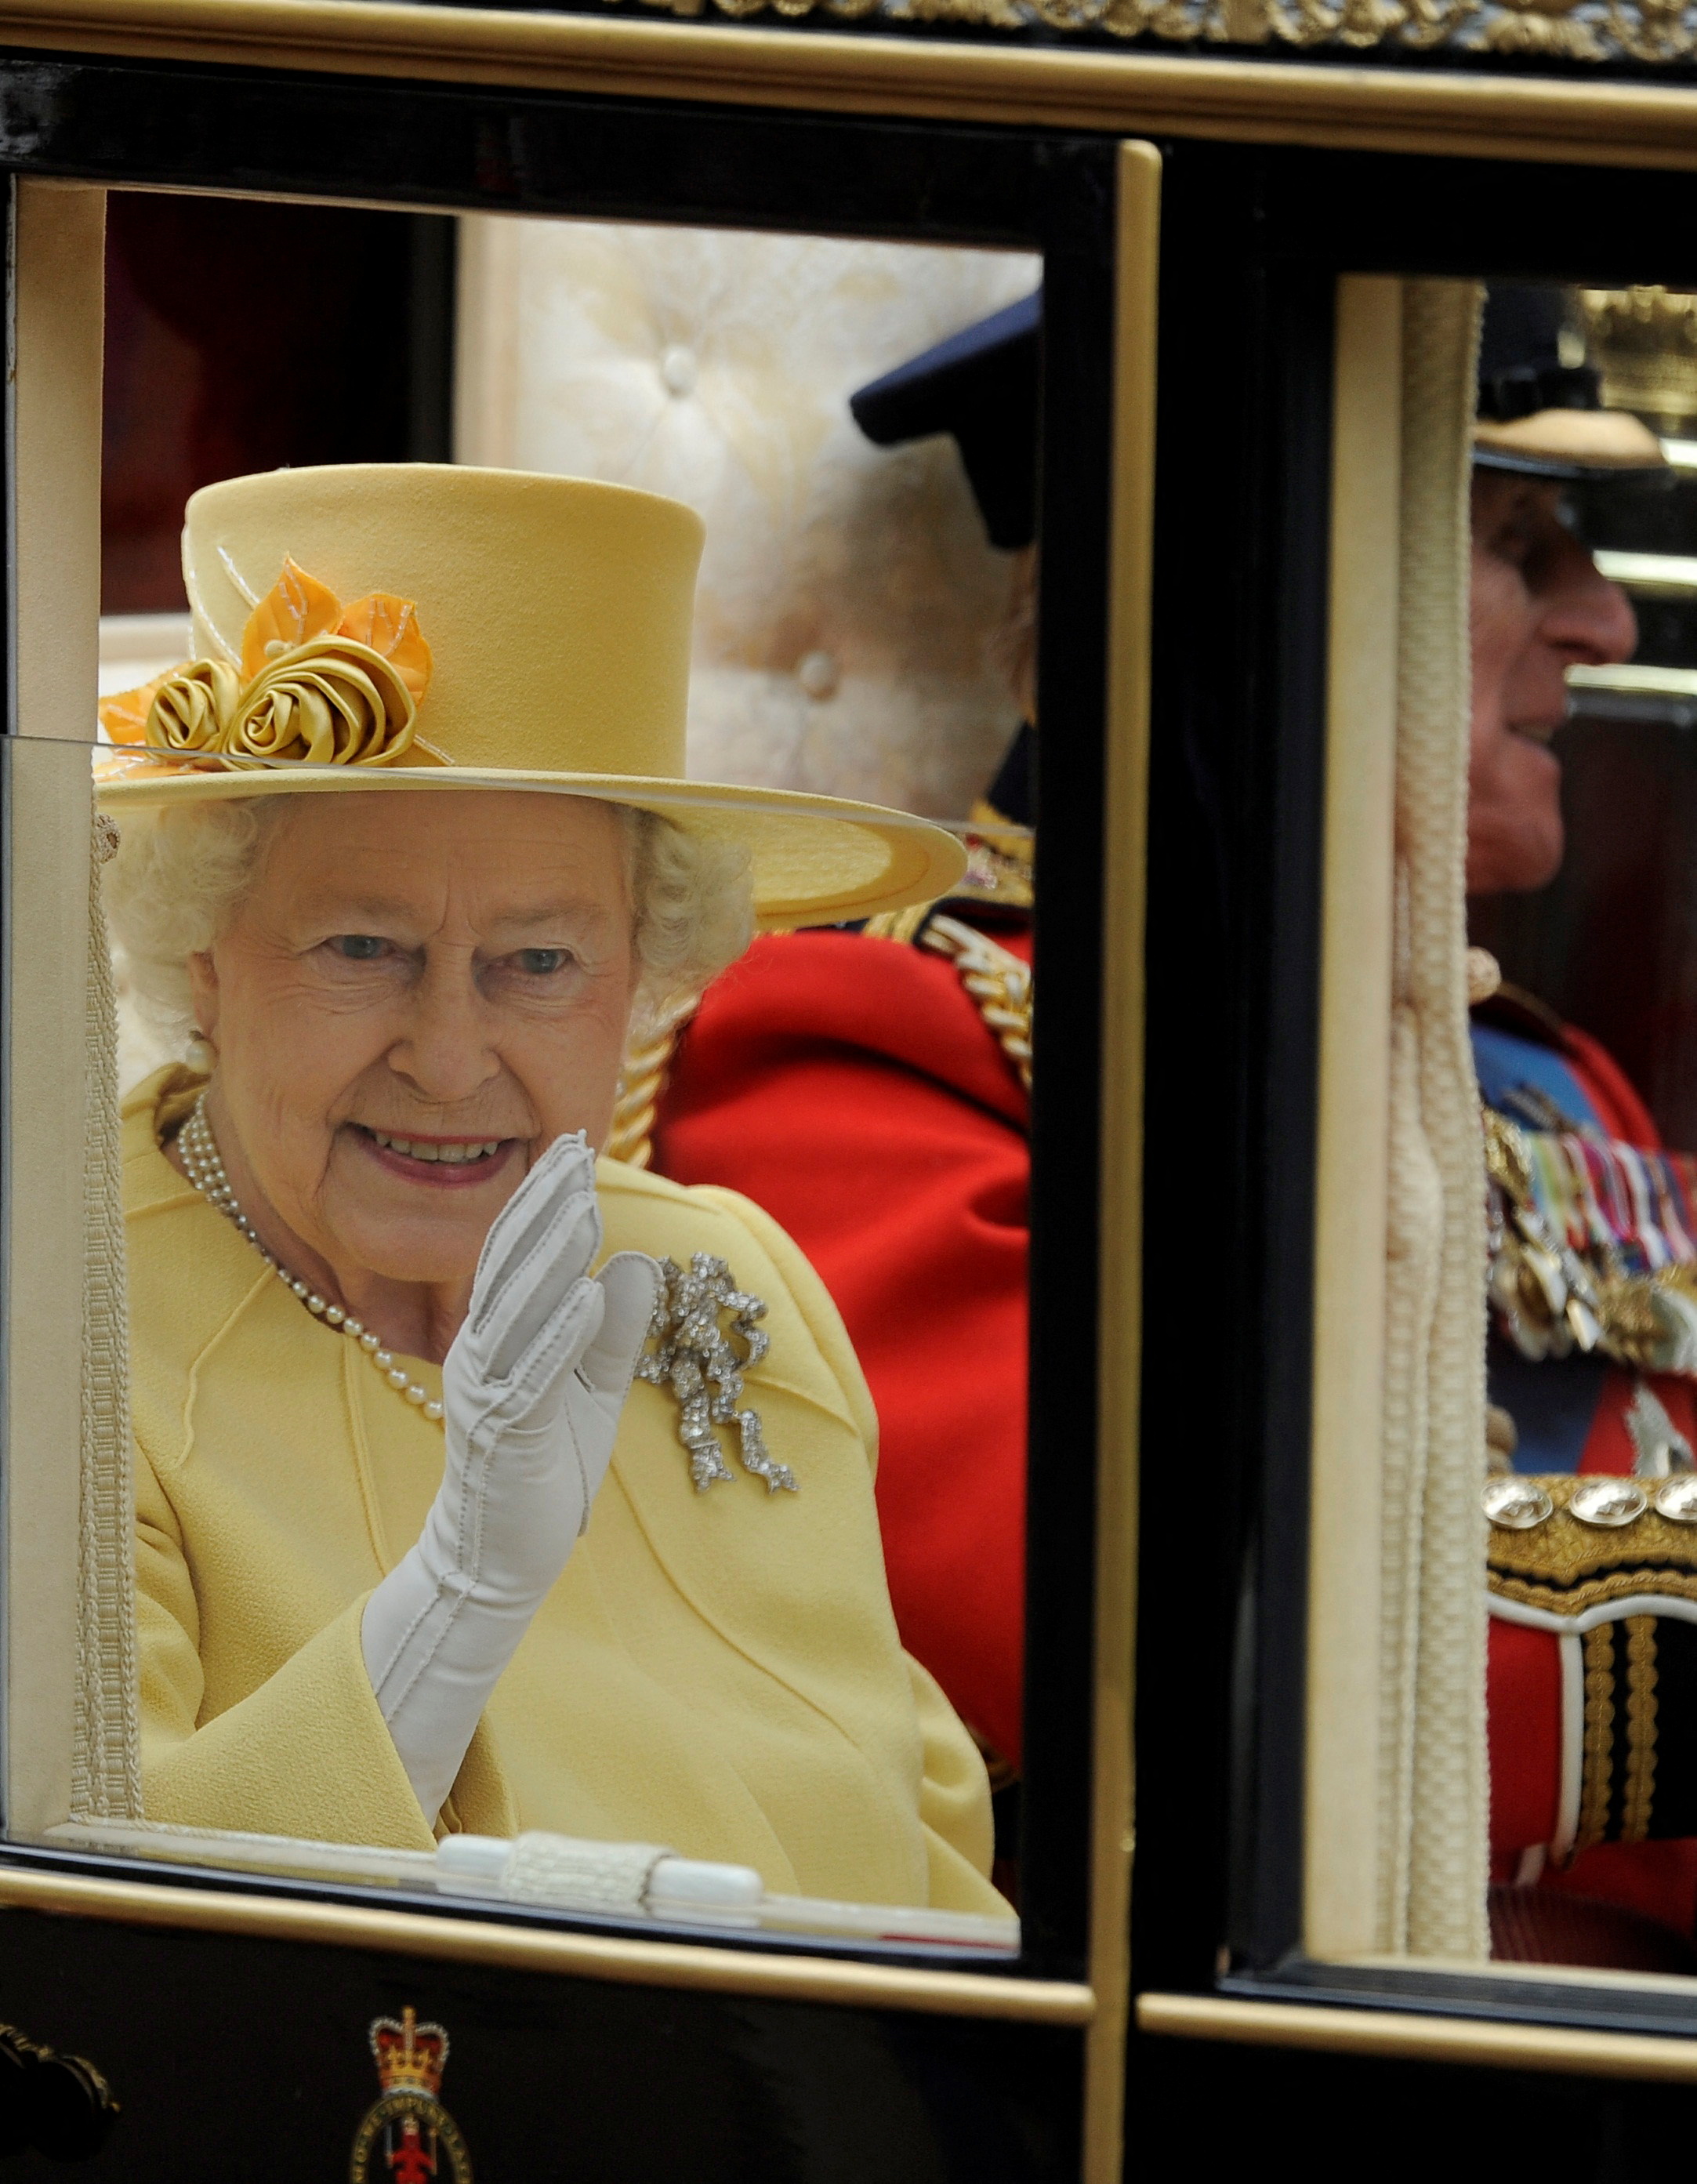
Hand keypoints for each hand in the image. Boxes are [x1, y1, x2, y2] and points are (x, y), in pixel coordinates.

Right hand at [361, 1133, 659, 1820]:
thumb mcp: (589, 1393)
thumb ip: (608, 1334)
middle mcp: (479, 1355)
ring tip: (582, 1204)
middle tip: (569, 1147)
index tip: (571, 1145)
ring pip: (515, 1311)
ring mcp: (486, 1395)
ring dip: (549, 1256)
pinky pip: (528, 1378)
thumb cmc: (540, 1473)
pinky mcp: (503, 1438)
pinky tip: (582, 1298)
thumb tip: (629, 1266)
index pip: (518, 1255)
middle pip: (508, 1266)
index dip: (542, 1200)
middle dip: (540, 1205)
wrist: (496, 1562)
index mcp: (496, 1338)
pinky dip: (556, 1336)